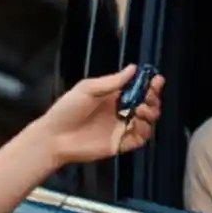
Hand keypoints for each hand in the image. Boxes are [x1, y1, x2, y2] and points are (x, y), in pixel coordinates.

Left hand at [37, 65, 163, 165]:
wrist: (55, 137)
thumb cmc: (67, 110)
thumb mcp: (88, 89)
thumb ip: (112, 81)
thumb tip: (133, 68)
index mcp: (113, 95)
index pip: (137, 88)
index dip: (149, 84)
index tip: (156, 79)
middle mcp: (120, 111)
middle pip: (147, 104)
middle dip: (153, 98)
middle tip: (148, 95)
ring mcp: (121, 127)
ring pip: (148, 120)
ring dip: (150, 112)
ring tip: (140, 109)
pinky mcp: (121, 144)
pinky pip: (140, 138)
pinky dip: (144, 130)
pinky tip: (136, 122)